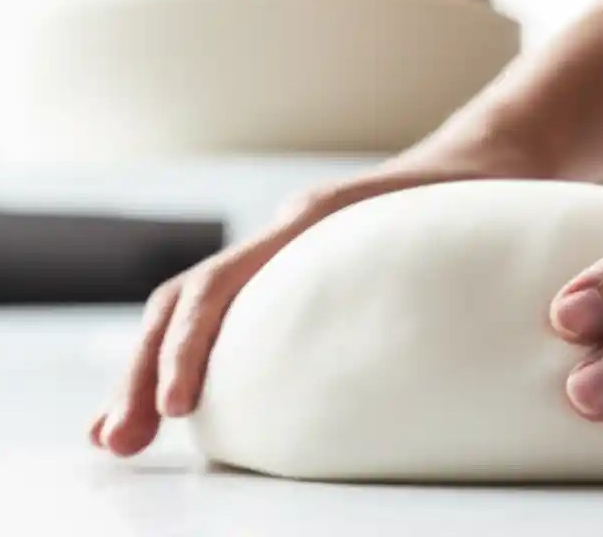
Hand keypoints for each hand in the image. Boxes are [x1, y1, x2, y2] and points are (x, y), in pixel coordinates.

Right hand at [88, 144, 537, 455]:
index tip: (176, 405)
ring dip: (147, 371)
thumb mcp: (455, 231)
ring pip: (190, 309)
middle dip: (141, 371)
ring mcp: (281, 256)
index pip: (221, 285)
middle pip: (183, 301)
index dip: (189, 346)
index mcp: (311, 222)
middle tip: (117, 441)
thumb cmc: (477, 199)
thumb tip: (430, 344)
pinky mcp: (289, 276)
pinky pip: (219, 316)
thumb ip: (428, 275)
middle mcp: (284, 237)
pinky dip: (181, 359)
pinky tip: (166, 404)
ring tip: (117, 436)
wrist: (485, 161)